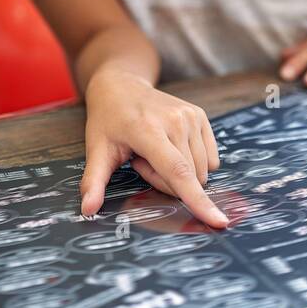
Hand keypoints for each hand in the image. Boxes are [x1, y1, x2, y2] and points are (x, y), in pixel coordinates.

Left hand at [79, 69, 226, 228]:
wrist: (121, 86)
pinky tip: (170, 147)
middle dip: (165, 181)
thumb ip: (94, 182)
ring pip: (200, 171)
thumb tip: (87, 210)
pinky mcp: (200, 116)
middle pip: (187, 177)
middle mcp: (175, 121)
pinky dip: (192, 162)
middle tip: (141, 161)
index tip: (218, 221)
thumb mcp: (96, 150)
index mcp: (148, 130)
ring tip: (154, 152)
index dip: (197, 200)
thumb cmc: (108, 121)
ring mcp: (191, 117)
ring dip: (179, 172)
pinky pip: (209, 159)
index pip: (178, 172)